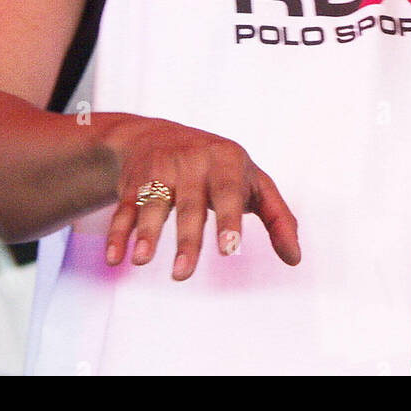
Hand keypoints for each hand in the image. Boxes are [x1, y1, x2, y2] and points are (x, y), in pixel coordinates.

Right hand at [102, 116, 299, 278]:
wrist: (159, 134)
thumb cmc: (221, 169)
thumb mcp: (254, 183)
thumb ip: (278, 218)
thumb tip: (295, 259)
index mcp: (227, 163)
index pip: (229, 193)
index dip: (228, 221)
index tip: (230, 250)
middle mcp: (193, 163)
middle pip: (190, 205)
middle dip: (186, 239)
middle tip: (183, 275)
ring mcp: (161, 171)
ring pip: (153, 203)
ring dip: (146, 232)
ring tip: (142, 260)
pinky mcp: (133, 183)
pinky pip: (124, 208)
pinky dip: (118, 232)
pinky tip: (115, 259)